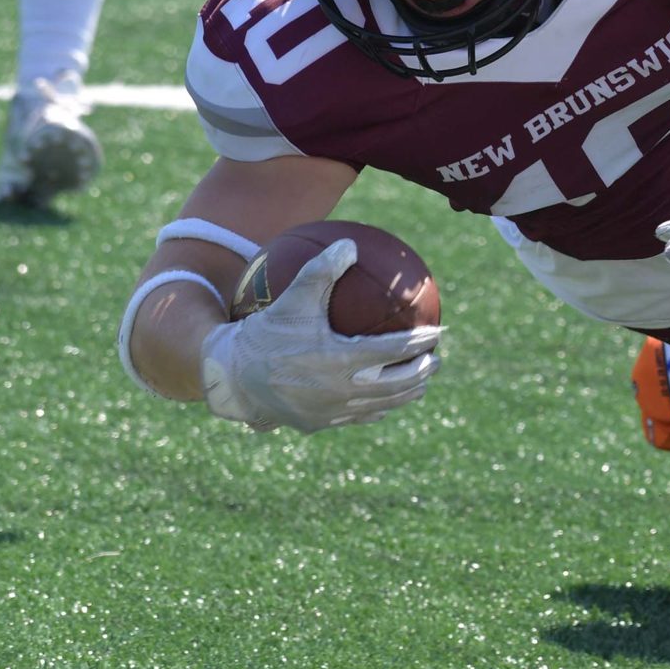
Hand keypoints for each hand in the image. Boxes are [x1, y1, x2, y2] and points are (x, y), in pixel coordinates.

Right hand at [197, 237, 442, 431]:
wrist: (232, 376)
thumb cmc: (266, 331)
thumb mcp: (294, 297)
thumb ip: (322, 270)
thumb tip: (349, 243)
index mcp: (340, 360)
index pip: (394, 351)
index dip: (420, 342)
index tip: (437, 332)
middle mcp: (340, 390)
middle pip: (397, 384)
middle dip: (422, 371)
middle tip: (436, 359)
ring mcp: (331, 412)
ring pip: (382, 405)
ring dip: (407, 393)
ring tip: (422, 382)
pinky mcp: (319, 424)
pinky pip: (358, 417)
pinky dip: (379, 408)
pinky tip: (387, 401)